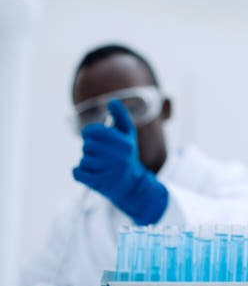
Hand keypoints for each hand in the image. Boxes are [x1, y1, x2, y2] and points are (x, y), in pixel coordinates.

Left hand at [72, 99, 166, 224]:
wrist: (132, 185)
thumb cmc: (127, 155)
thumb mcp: (128, 134)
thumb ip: (121, 116)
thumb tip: (112, 100)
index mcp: (123, 142)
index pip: (93, 131)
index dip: (89, 132)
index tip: (93, 136)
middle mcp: (117, 156)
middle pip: (87, 145)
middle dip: (90, 148)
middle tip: (99, 153)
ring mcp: (108, 171)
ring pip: (83, 159)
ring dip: (87, 161)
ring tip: (98, 165)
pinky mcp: (98, 183)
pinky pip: (77, 172)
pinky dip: (79, 172)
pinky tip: (89, 172)